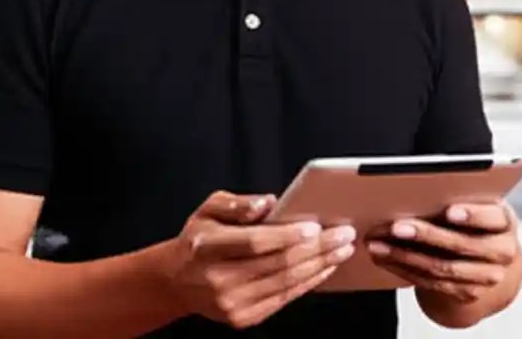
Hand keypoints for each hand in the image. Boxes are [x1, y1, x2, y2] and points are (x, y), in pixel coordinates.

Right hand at [162, 191, 355, 328]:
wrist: (178, 280)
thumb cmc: (200, 239)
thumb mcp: (209, 209)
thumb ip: (237, 203)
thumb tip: (267, 203)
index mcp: (207, 247)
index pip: (254, 242)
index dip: (287, 236)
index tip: (314, 227)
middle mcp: (218, 278)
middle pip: (277, 264)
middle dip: (317, 249)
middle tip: (343, 234)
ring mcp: (230, 303)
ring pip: (285, 282)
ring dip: (320, 265)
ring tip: (341, 249)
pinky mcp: (242, 318)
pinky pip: (284, 299)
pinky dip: (308, 283)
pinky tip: (324, 268)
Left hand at [367, 202, 520, 304]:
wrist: (490, 255)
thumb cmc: (477, 219)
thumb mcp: (478, 204)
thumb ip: (461, 197)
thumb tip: (419, 191)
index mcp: (505, 222)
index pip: (494, 217)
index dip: (473, 215)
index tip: (450, 210)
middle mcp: (502, 252)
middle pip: (461, 245)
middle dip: (426, 235)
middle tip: (397, 226)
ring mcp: (486, 276)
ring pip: (442, 267)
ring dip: (405, 256)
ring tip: (379, 244)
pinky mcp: (468, 293)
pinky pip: (432, 282)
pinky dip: (404, 269)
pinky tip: (385, 258)